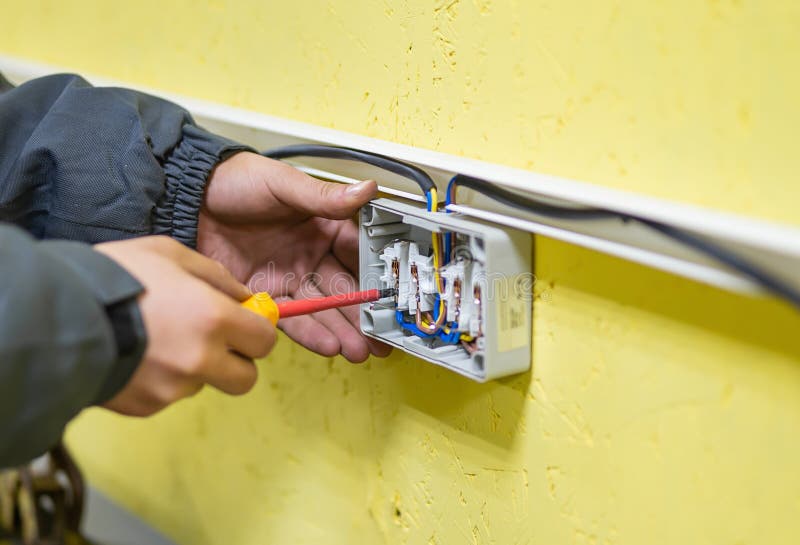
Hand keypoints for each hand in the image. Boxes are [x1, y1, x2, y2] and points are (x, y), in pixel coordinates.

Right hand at [95, 236, 274, 415]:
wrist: (58, 317)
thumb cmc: (116, 278)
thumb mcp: (170, 255)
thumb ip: (216, 277)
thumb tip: (245, 296)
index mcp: (214, 320)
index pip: (264, 342)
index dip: (258, 333)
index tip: (246, 325)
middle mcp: (201, 360)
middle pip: (245, 379)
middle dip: (236, 362)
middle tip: (215, 343)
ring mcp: (174, 388)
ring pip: (203, 385)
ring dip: (193, 369)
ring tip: (158, 340)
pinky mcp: (147, 406)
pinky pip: (169, 396)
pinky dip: (160, 380)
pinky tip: (137, 355)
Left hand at [198, 151, 390, 362]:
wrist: (186, 198)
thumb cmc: (235, 180)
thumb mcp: (282, 184)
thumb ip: (323, 197)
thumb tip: (367, 189)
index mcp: (322, 226)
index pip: (357, 254)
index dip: (376, 276)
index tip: (391, 297)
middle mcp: (310, 255)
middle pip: (344, 289)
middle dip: (363, 315)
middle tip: (381, 338)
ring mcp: (288, 277)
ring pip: (322, 309)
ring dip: (342, 330)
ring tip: (360, 351)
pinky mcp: (263, 295)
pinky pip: (290, 318)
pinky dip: (310, 333)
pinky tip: (329, 346)